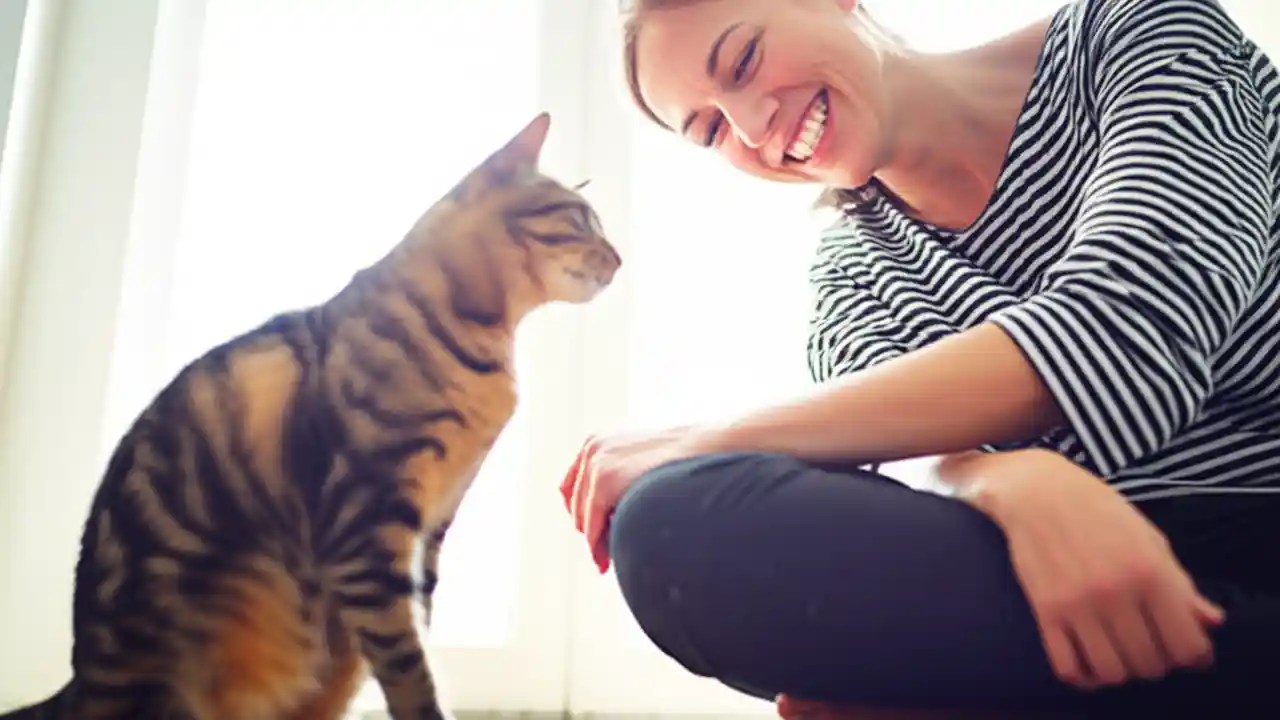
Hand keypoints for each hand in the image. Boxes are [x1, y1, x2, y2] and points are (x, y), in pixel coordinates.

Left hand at [560, 425, 709, 572]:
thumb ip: (626, 478)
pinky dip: (596, 546)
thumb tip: (616, 512)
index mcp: (600, 441)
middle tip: (602, 554)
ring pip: (581, 517)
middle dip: (588, 529)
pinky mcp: (605, 480)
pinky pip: (591, 524)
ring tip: (605, 561)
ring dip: (593, 540)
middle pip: (573, 503)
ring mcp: (597, 461)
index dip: (581, 512)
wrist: (711, 446)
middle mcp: (593, 448)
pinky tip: (605, 561)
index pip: (572, 485)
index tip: (594, 533)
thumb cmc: (688, 459)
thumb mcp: (645, 462)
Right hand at [938, 449, 1224, 689]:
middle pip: (1150, 664)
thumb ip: (1181, 584)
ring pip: (1111, 673)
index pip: (1187, 645)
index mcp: (1151, 571)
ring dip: (1121, 671)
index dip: (1192, 656)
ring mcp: (1078, 604)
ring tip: (1118, 652)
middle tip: (1148, 644)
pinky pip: (1068, 667)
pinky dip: (1083, 676)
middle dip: (1156, 662)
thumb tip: (1211, 622)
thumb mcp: (1150, 539)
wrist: (1037, 491)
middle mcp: (1116, 592)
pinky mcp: (1045, 610)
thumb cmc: (1099, 510)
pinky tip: (1088, 659)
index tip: (1184, 648)